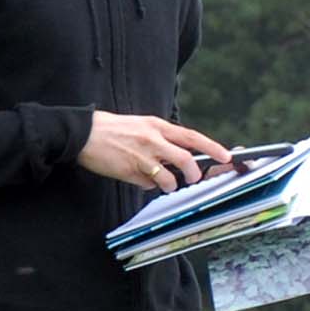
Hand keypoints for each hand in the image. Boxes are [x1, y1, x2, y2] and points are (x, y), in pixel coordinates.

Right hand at [78, 112, 229, 191]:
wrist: (83, 134)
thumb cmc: (112, 129)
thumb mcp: (141, 125)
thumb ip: (161, 137)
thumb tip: (179, 153)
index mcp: (157, 126)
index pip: (192, 137)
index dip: (212, 147)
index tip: (226, 156)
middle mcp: (152, 140)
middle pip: (185, 159)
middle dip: (194, 173)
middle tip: (193, 178)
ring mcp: (141, 157)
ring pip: (169, 178)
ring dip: (170, 184)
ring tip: (163, 182)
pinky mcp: (129, 171)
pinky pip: (148, 184)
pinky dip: (148, 184)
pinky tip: (137, 177)